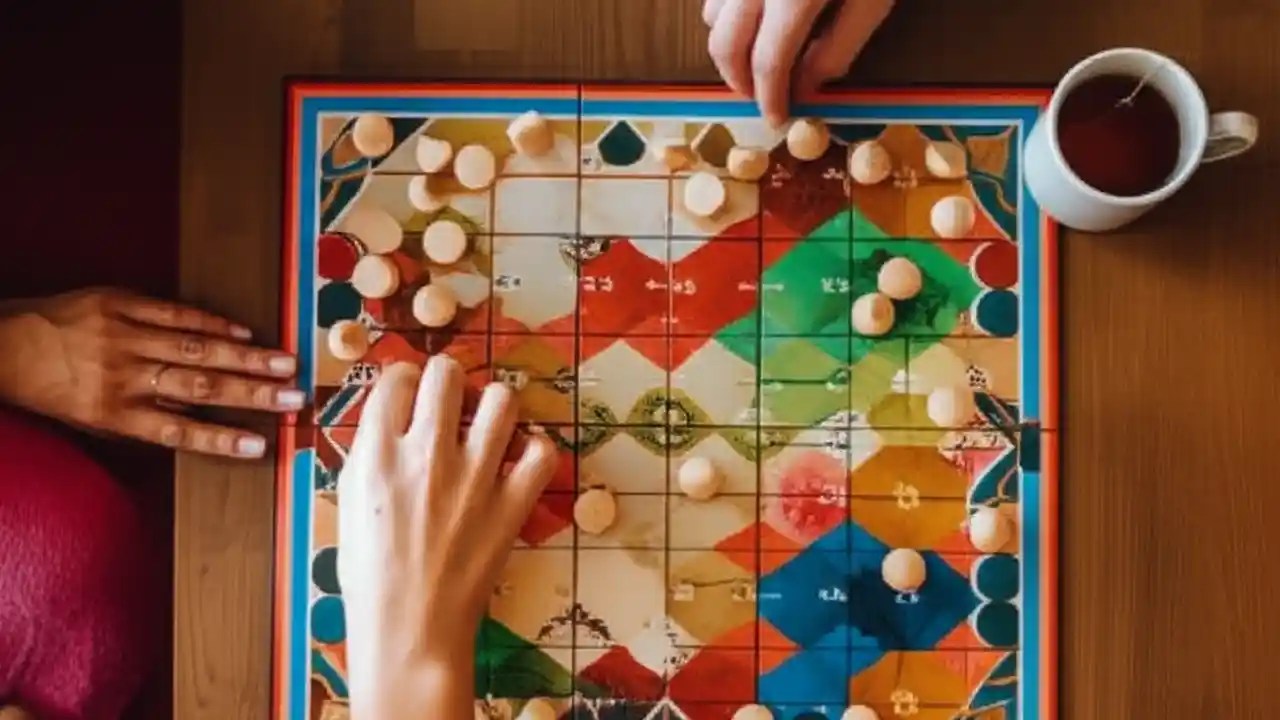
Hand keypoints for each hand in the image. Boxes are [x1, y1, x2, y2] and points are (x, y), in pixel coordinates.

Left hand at [0, 287, 298, 458]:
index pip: (178, 431)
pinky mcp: (119, 303)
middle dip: (251, 394)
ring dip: (245, 358)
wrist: (5, 345)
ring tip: (285, 364)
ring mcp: (123, 337)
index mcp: (114, 414)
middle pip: (198, 388)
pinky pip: (173, 313)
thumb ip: (146, 421)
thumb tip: (204, 426)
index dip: (220, 439)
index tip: (259, 446)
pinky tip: (243, 332)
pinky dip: (211, 322)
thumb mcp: (94, 419)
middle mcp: (122, 376)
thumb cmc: (54, 390)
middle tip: (293, 398)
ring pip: (195, 349)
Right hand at [337, 358, 557, 719]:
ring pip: (502, 400)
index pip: (397, 377)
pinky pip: (540, 451)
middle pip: (448, 373)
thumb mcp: (349, 500)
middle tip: (452, 402)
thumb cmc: (370, 574)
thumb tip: (394, 416)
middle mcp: (426, 456)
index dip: (406, 380)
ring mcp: (474, 479)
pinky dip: (533, 448)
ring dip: (494, 406)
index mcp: (377, 455)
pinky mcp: (510, 505)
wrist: (408, 629)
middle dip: (449, 379)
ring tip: (487, 425)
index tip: (412, 394)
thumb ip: (371, 451)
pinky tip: (516, 459)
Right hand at [704, 0, 894, 125]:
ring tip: (756, 58)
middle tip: (758, 97)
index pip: (768, 61)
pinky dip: (726, 15)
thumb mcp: (873, 0)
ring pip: (712, 17)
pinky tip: (754, 20)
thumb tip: (805, 88)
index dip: (770, 97)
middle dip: (738, 80)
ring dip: (729, 46)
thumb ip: (838, 47)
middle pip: (726, 44)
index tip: (776, 120)